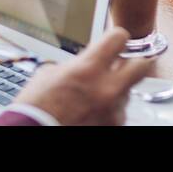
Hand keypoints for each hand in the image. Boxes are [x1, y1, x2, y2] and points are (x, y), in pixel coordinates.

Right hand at [12, 27, 155, 125]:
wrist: (31, 133)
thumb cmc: (35, 108)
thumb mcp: (50, 74)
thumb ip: (76, 63)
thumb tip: (87, 60)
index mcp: (89, 69)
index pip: (120, 38)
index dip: (117, 38)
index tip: (115, 41)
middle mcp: (107, 89)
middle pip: (141, 65)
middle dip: (133, 63)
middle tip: (122, 65)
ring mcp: (112, 111)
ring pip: (127, 93)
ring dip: (115, 92)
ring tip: (93, 98)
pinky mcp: (113, 128)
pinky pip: (118, 113)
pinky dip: (108, 111)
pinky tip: (92, 112)